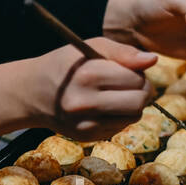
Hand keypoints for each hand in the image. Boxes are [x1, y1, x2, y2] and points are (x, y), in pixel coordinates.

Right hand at [30, 37, 157, 139]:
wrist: (33, 93)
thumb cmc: (65, 65)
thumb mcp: (90, 47)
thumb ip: (123, 52)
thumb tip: (152, 60)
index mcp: (87, 76)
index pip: (135, 79)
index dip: (139, 74)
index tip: (132, 71)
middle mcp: (86, 103)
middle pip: (139, 102)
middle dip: (143, 91)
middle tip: (133, 85)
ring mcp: (86, 123)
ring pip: (134, 116)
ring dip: (133, 105)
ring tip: (117, 94)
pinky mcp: (88, 136)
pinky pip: (120, 127)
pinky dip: (120, 116)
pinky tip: (105, 107)